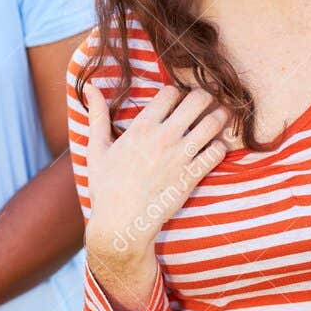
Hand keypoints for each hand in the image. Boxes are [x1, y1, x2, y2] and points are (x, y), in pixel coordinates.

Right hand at [83, 83, 228, 263]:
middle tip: (204, 105)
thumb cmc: (106, 187)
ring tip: (217, 121)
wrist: (120, 223)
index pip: (170, 92)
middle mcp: (163, 137)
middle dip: (204, 97)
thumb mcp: (96, 149)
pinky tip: (213, 149)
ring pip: (213, 122)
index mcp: (141, 127)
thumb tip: (89, 86)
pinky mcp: (192, 176)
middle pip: (198, 99)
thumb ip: (96, 116)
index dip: (176, 94)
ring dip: (219, 118)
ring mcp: (180, 157)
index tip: (176, 103)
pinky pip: (218, 151)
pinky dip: (220, 146)